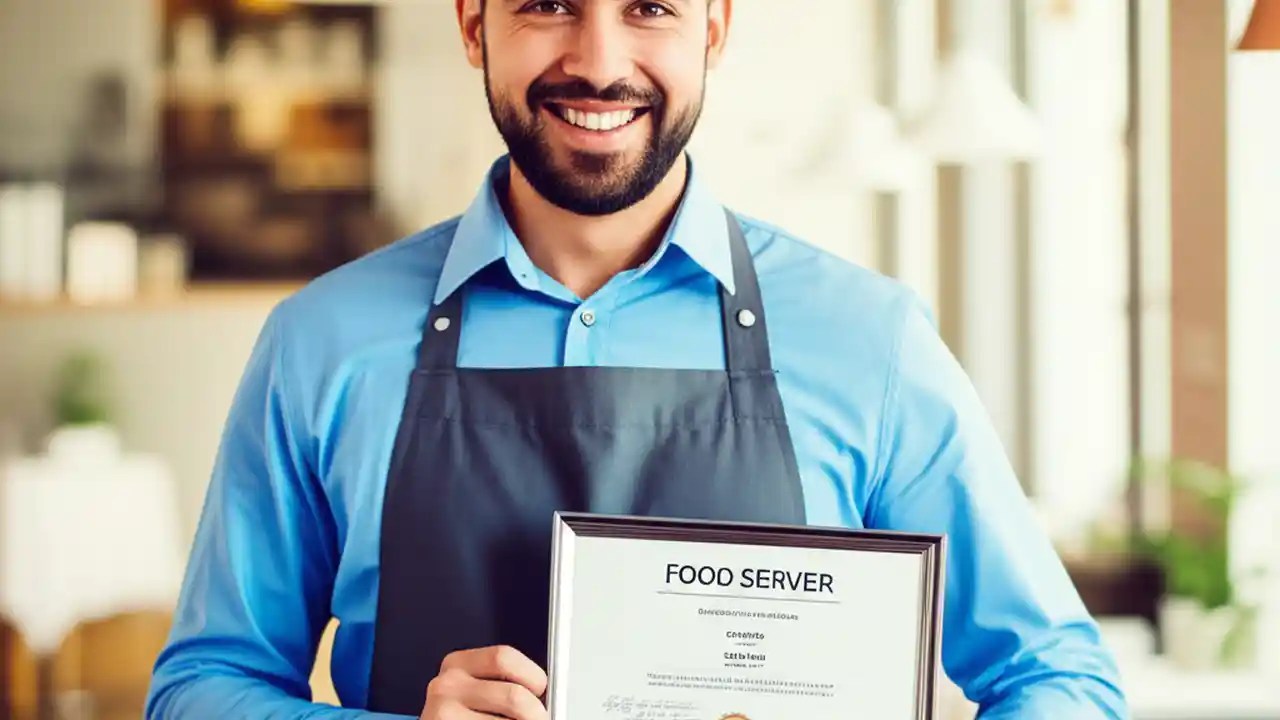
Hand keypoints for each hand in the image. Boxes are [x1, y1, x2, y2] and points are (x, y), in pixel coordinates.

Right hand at [420, 645, 548, 719]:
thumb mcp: (474, 693)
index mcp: (457, 664)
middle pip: (513, 695)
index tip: (542, 690)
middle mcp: (446, 685)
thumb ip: (503, 685)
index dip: (533, 676)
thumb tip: (548, 693)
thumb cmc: (461, 717)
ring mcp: (443, 713)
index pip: (504, 657)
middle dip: (536, 713)